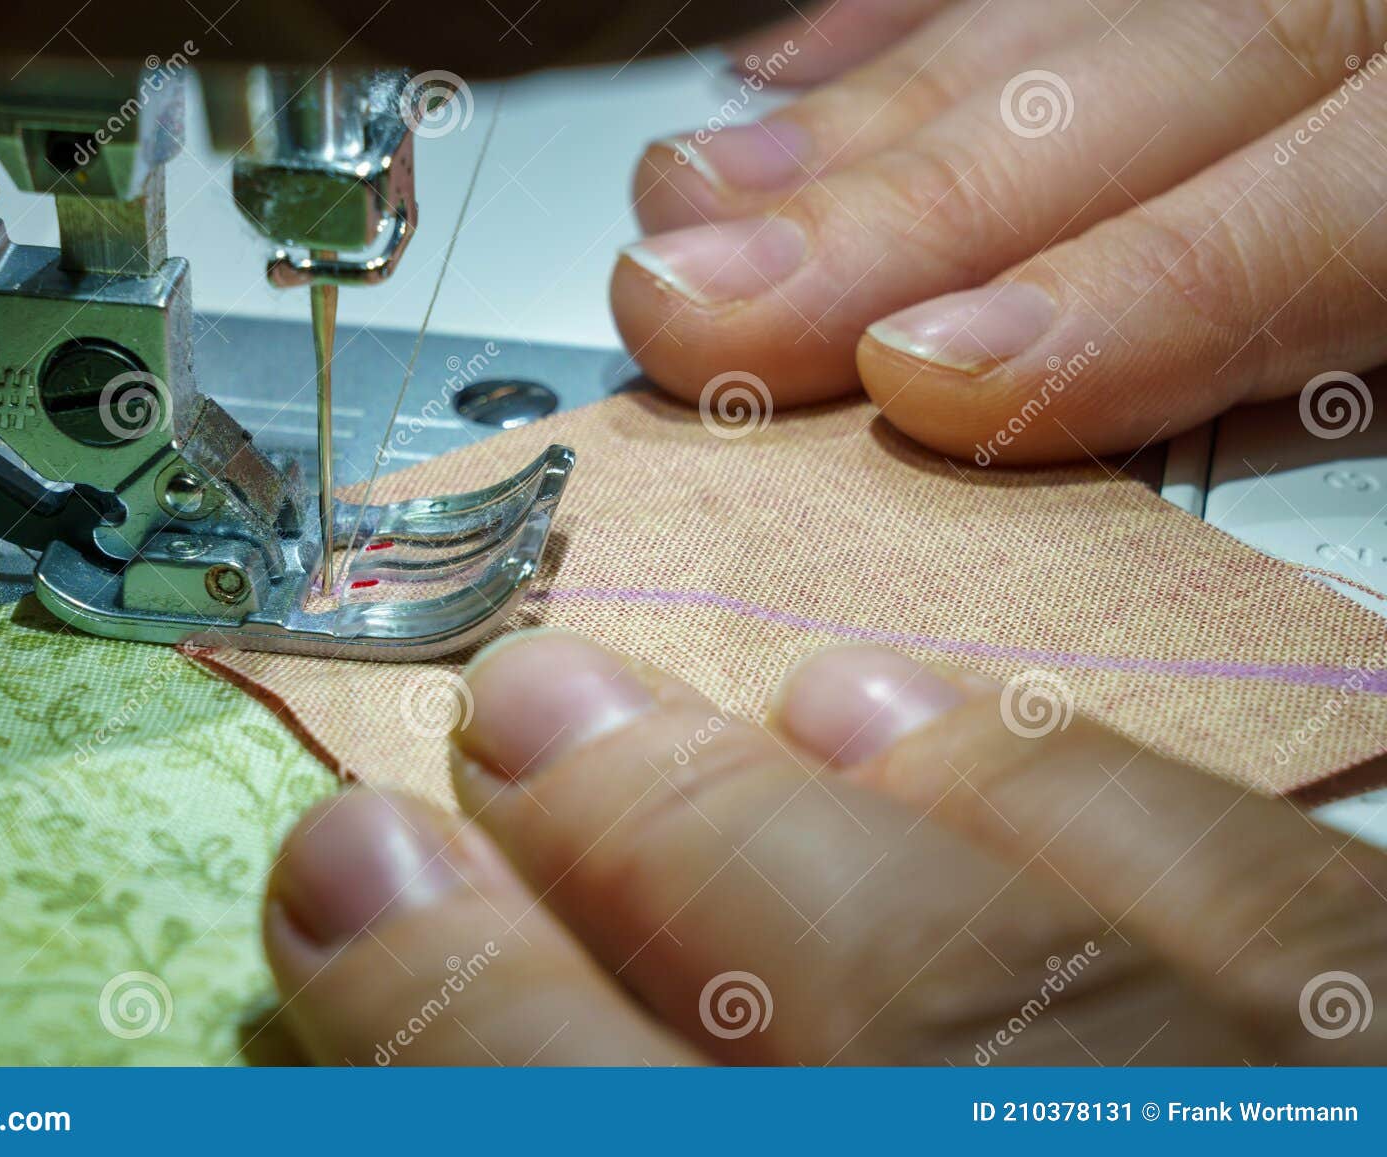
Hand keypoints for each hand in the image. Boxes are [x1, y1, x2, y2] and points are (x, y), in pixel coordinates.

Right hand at [263, 631, 1386, 1063]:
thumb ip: (601, 1121)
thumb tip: (453, 990)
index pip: (612, 1138)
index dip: (457, 1017)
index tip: (343, 888)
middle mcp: (1068, 1154)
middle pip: (873, 1001)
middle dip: (666, 848)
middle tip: (528, 717)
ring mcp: (1264, 1107)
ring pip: (1079, 949)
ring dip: (889, 804)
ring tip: (783, 703)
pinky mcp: (1385, 1056)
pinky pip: (1294, 920)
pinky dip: (1124, 821)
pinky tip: (992, 738)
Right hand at [611, 0, 1386, 462]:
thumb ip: (1366, 302)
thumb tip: (1117, 427)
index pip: (1303, 205)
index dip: (1109, 296)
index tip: (922, 385)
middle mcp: (1383, 10)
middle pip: (1132, 84)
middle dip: (900, 203)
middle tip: (703, 298)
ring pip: (1056, 11)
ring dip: (859, 119)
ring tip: (700, 201)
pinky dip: (903, 13)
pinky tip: (797, 68)